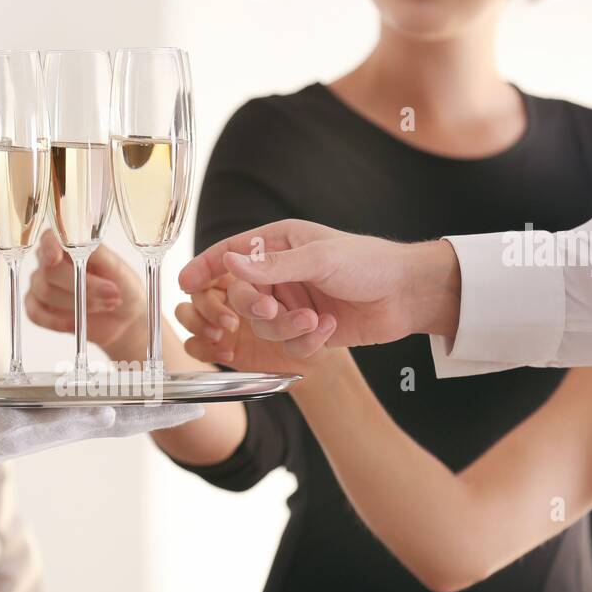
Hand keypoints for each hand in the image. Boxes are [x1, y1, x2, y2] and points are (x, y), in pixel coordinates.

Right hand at [0, 402, 203, 475]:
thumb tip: (110, 414)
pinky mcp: (43, 409)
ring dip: (141, 403)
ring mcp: (60, 416)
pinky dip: (109, 397)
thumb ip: (65, 421)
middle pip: (130, 414)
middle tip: (196, 401)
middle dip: (163, 409)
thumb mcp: (24, 426)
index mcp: (75, 423)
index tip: (199, 407)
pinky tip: (114, 393)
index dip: (165, 413)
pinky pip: (87, 402)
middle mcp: (74, 420)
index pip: (132, 418)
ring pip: (113, 408)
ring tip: (167, 396)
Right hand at [26, 230, 143, 357]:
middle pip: (48, 271)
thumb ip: (96, 252)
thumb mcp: (116, 266)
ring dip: (78, 303)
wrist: (124, 316)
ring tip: (106, 304)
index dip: (49, 247)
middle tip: (111, 293)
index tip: (56, 258)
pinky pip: (36, 315)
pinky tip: (76, 322)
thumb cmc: (121, 285)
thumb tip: (83, 244)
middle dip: (81, 285)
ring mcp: (40, 285)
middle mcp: (48, 261)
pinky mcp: (38, 309)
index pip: (48, 239)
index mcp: (66, 243)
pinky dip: (58, 321)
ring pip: (46, 293)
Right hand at [178, 220, 460, 358]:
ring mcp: (290, 304)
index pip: (228, 254)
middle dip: (251, 308)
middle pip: (237, 296)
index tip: (184, 284)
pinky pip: (285, 346)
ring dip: (286, 328)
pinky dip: (305, 342)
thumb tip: (228, 261)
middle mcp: (278, 274)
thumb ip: (271, 264)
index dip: (205, 268)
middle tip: (271, 309)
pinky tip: (329, 329)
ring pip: (260, 327)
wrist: (406, 297)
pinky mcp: (303, 331)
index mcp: (277, 244)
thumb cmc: (369, 263)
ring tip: (315, 320)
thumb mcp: (319, 258)